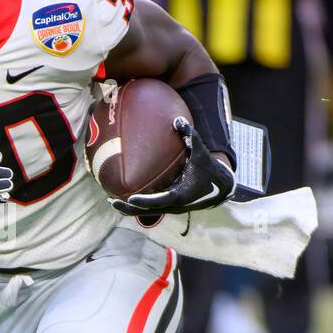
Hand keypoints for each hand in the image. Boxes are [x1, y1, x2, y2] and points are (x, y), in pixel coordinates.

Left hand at [111, 118, 235, 216]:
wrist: (221, 187)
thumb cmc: (209, 169)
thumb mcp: (201, 153)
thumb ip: (190, 136)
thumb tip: (177, 119)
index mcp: (180, 195)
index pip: (159, 201)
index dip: (144, 201)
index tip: (130, 198)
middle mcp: (174, 206)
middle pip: (147, 212)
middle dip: (129, 208)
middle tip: (112, 202)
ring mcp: (172, 209)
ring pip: (147, 213)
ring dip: (130, 209)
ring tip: (112, 202)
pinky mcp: (171, 208)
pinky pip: (151, 209)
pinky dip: (138, 206)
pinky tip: (125, 197)